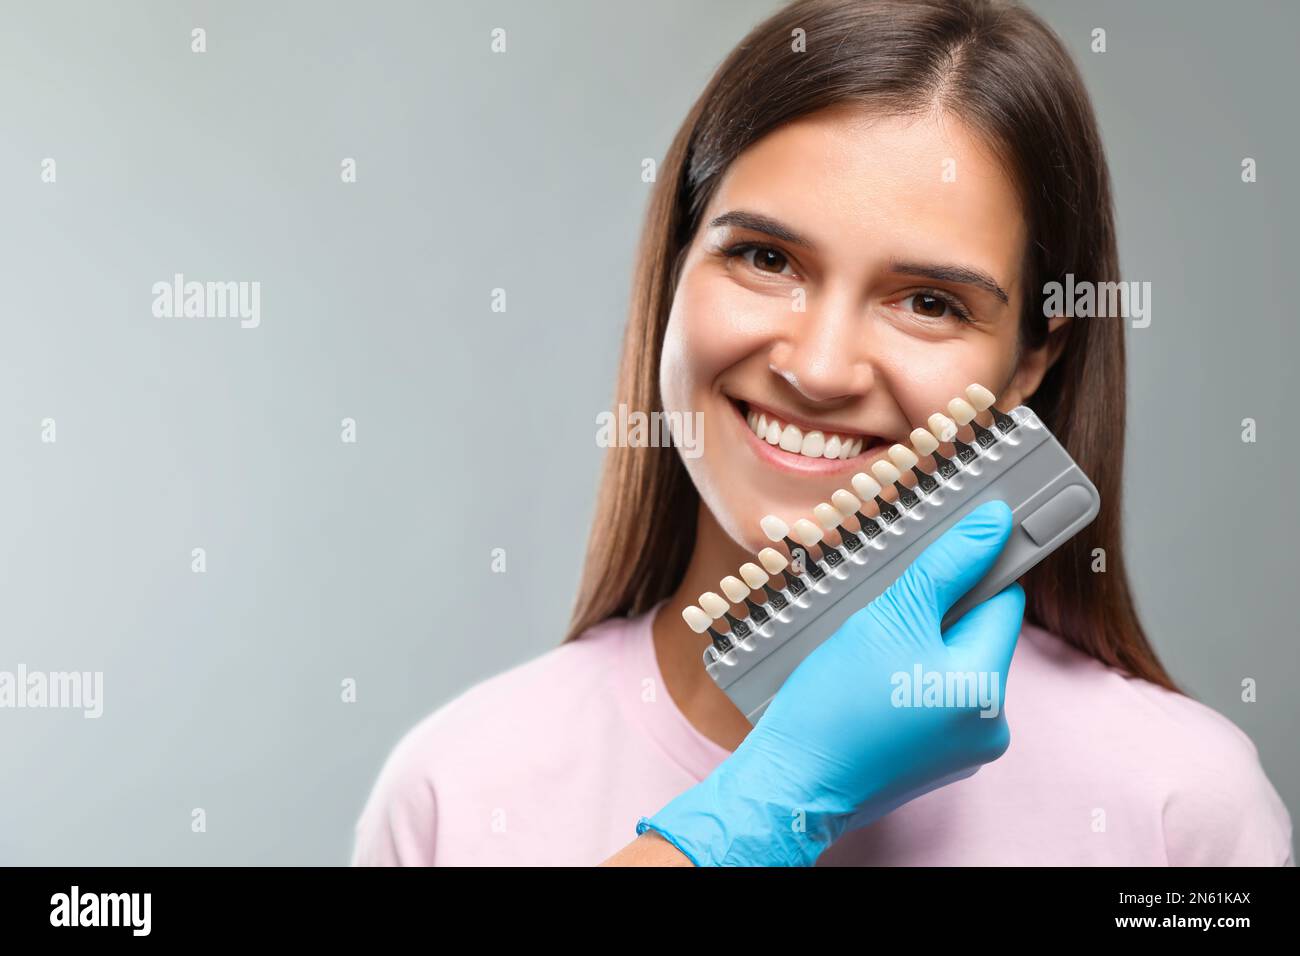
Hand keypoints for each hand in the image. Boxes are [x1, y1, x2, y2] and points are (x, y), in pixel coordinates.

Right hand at [636, 500, 1024, 865]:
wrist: (792, 783)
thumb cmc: (834, 704)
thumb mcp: (889, 616)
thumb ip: (947, 567)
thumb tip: (994, 525)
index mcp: (986, 688)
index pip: (1003, 601)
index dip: (974, 568)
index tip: (947, 548)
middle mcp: (989, 726)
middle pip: (977, 635)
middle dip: (937, 610)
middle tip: (889, 601)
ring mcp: (963, 749)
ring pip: (952, 666)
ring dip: (920, 643)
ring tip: (871, 643)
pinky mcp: (935, 762)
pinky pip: (934, 699)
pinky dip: (909, 678)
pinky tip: (870, 676)